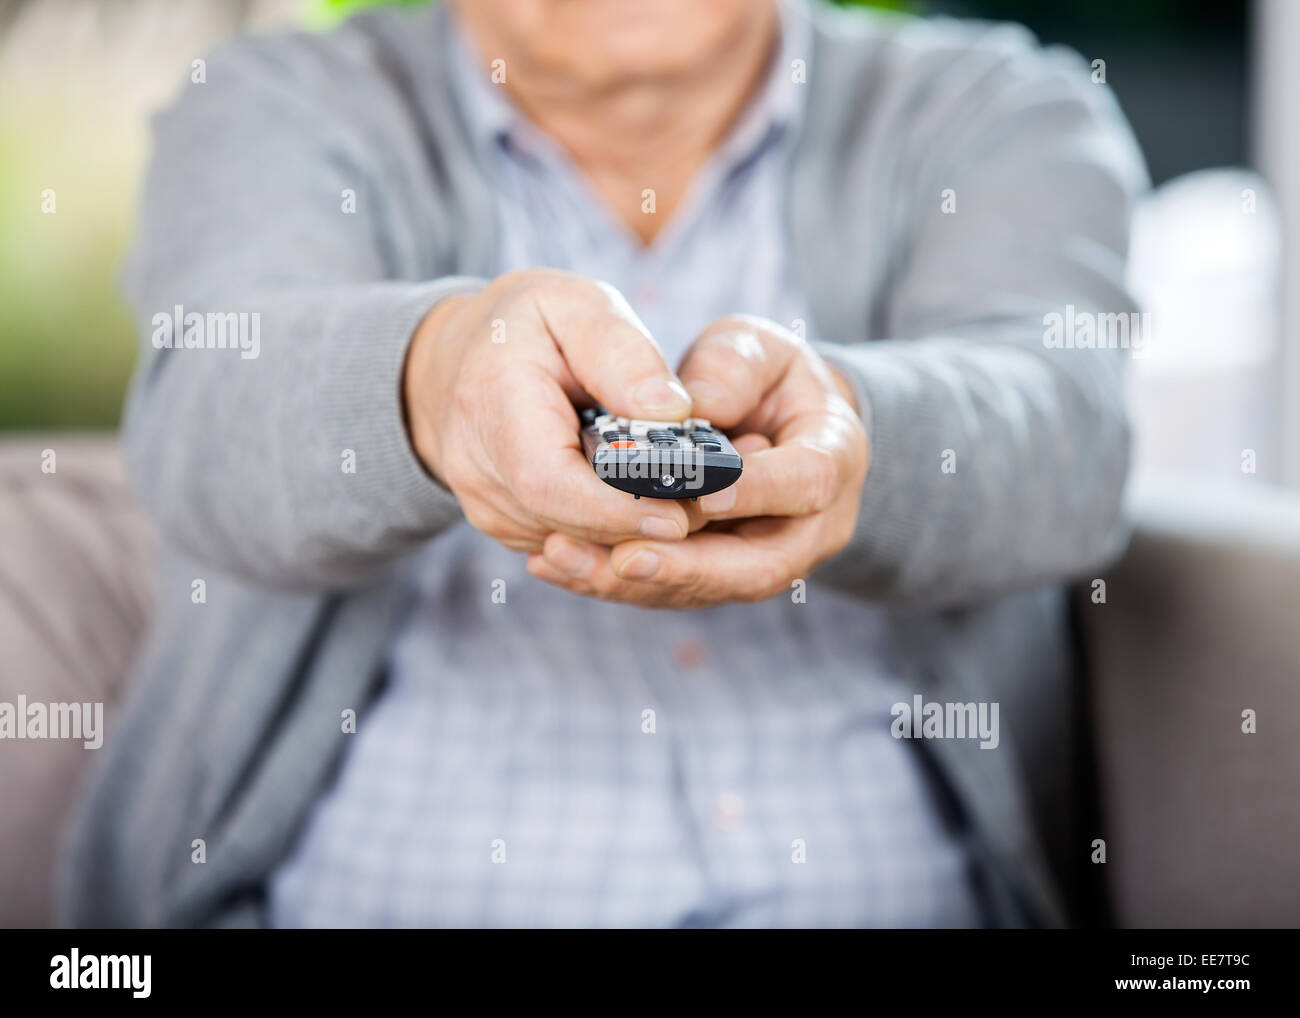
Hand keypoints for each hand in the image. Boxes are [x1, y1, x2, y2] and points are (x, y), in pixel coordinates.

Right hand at [403, 269, 696, 552]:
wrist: (463, 357)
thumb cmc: (530, 325)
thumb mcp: (577, 306)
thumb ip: (624, 352)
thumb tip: (671, 411)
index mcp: (492, 403)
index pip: (550, 483)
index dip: (615, 509)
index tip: (677, 515)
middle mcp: (478, 468)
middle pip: (568, 523)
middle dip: (639, 523)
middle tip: (704, 506)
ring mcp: (487, 504)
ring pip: (573, 543)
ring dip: (630, 531)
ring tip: (681, 497)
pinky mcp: (505, 524)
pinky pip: (568, 544)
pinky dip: (611, 530)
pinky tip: (643, 500)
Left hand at [526, 314, 868, 606]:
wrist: (772, 419)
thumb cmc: (764, 375)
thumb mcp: (756, 348)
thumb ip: (731, 369)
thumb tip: (690, 409)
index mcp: (833, 456)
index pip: (806, 483)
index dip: (757, 492)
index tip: (702, 495)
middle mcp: (809, 527)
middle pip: (756, 568)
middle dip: (686, 568)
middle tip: (621, 556)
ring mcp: (763, 560)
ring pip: (706, 589)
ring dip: (635, 582)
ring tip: (567, 559)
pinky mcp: (716, 576)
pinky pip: (669, 588)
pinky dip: (612, 579)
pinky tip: (558, 563)